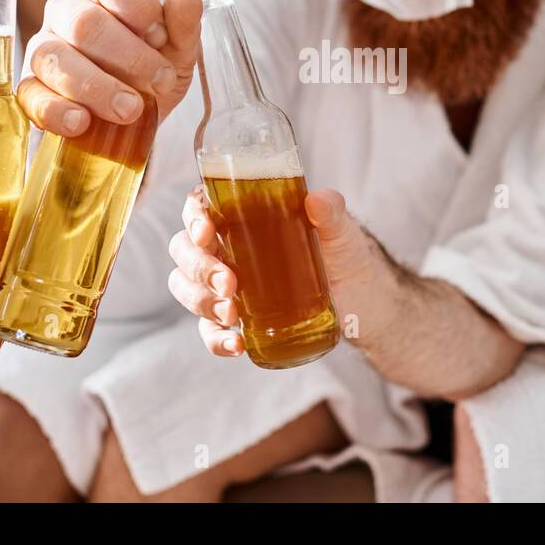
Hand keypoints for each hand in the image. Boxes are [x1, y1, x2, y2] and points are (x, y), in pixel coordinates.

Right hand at [17, 0, 202, 135]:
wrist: (132, 122)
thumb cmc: (151, 73)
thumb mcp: (178, 51)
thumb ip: (183, 25)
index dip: (137, 4)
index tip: (161, 36)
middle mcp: (66, 11)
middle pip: (85, 23)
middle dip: (128, 57)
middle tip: (158, 83)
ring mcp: (42, 48)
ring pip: (56, 58)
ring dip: (97, 87)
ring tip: (129, 110)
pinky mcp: (29, 87)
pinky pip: (31, 94)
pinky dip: (57, 110)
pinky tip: (82, 123)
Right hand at [166, 185, 373, 355]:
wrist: (360, 296)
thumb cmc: (341, 251)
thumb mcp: (339, 229)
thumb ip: (331, 211)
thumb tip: (318, 201)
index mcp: (239, 216)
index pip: (199, 207)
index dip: (193, 217)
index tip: (207, 232)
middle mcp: (224, 248)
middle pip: (184, 251)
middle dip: (198, 268)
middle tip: (229, 282)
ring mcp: (225, 286)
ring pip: (186, 290)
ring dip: (201, 303)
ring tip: (232, 313)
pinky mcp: (235, 319)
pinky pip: (209, 330)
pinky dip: (216, 339)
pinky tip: (237, 343)